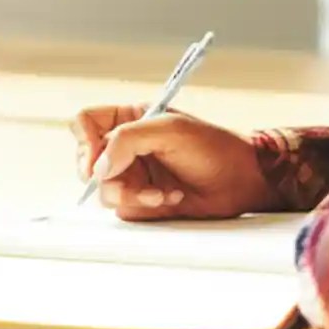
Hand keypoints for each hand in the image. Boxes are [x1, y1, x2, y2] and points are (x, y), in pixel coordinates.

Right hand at [70, 105, 279, 220]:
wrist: (243, 181)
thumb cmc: (213, 146)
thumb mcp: (170, 129)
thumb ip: (128, 140)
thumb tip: (98, 167)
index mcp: (128, 120)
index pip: (85, 123)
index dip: (86, 141)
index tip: (98, 160)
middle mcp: (124, 147)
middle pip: (87, 162)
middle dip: (108, 176)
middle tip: (128, 182)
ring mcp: (132, 175)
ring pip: (103, 190)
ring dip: (131, 194)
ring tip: (162, 193)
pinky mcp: (141, 201)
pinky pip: (124, 209)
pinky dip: (145, 206)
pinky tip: (171, 198)